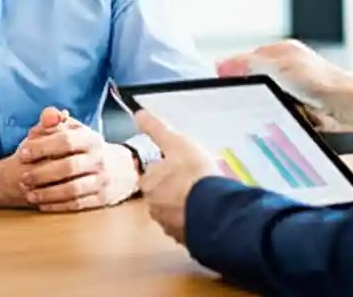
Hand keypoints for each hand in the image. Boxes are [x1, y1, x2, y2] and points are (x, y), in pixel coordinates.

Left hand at [16, 107, 138, 211]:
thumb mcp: (76, 131)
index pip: (66, 141)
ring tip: (28, 193)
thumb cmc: (89, 148)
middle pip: (68, 167)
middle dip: (42, 173)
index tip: (22, 153)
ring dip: (48, 193)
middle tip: (22, 177)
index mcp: (92, 139)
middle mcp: (99, 159)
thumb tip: (46, 115)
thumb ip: (57, 121)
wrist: (124, 169)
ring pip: (73, 190)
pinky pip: (78, 204)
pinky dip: (58, 206)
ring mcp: (102, 181)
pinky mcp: (102, 199)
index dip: (42, 147)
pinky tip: (42, 205)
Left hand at [133, 111, 218, 243]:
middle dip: (174, 189)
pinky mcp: (186, 238)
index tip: (178, 168)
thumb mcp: (176, 143)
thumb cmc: (194, 173)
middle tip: (194, 180)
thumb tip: (138, 114)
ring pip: (174, 212)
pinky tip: (209, 212)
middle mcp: (154, 206)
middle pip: (161, 194)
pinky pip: (188, 226)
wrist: (215, 210)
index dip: (165, 169)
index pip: (151, 174)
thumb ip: (156, 129)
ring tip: (205, 196)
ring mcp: (170, 225)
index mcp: (149, 183)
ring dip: (185, 205)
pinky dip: (196, 220)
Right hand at [219, 39, 352, 133]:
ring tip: (251, 113)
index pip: (248, 58)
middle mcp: (288, 68)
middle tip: (232, 101)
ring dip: (260, 106)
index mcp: (283, 52)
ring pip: (266, 98)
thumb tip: (221, 64)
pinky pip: (278, 113)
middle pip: (256, 79)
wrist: (351, 106)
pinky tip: (270, 123)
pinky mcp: (301, 109)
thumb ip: (249, 64)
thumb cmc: (320, 82)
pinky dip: (274, 118)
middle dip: (246, 90)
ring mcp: (295, 89)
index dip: (233, 70)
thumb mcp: (278, 67)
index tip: (219, 84)